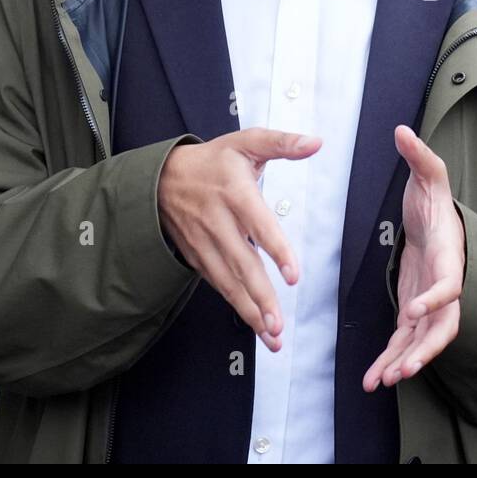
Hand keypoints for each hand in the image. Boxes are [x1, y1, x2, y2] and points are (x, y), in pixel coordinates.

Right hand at [158, 128, 319, 352]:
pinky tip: (256, 324)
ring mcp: (206, 244)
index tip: (293, 274)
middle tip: (278, 323)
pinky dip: (238, 307)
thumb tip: (315, 143)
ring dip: (250, 311)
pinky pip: (220, 286)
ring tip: (271, 334)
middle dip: (260, 296)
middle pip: (242, 264)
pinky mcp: (200, 259)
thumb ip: (282, 143)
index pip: (258, 225)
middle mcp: (219, 222)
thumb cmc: (211, 161)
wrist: (161, 178)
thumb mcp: (245, 143)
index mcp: (235, 193)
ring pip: (229, 282)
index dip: (276, 250)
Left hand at [363, 125, 464, 390]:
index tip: (415, 308)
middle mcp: (444, 286)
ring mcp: (429, 303)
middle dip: (425, 349)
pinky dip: (391, 361)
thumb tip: (402, 129)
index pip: (449, 282)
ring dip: (404, 363)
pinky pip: (404, 343)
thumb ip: (419, 156)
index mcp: (449, 256)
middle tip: (405, 368)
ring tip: (381, 381)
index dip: (436, 297)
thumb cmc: (434, 199)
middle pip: (443, 326)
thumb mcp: (428, 175)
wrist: (436, 222)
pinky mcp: (412, 311)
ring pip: (423, 342)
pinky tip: (373, 379)